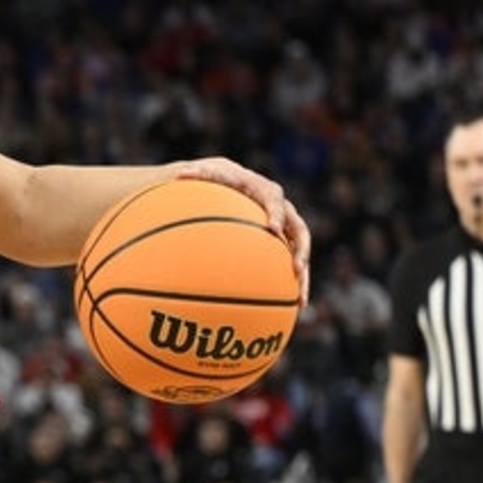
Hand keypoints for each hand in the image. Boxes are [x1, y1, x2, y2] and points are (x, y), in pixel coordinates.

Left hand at [166, 157, 310, 302]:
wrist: (229, 183)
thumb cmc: (215, 179)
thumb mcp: (205, 174)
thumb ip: (197, 175)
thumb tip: (179, 173)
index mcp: (264, 190)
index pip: (274, 199)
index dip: (276, 214)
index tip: (273, 230)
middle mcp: (281, 209)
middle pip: (299, 229)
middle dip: (300, 250)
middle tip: (296, 269)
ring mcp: (285, 228)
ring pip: (300, 251)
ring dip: (303, 274)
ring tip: (300, 300)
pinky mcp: (283, 243)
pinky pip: (291, 263)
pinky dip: (292, 285)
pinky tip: (290, 310)